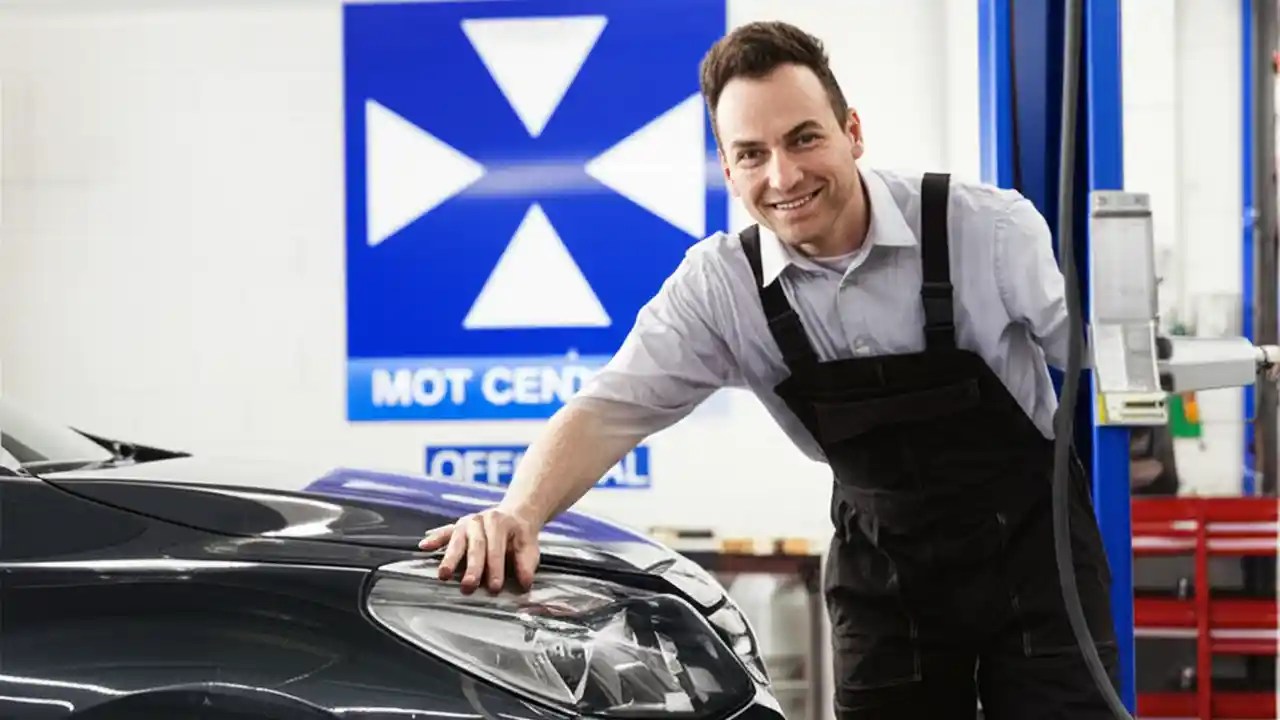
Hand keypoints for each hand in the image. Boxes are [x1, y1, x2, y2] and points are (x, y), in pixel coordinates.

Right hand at [418, 507, 540, 593]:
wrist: (514, 516)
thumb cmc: (519, 537)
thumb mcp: (529, 547)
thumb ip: (526, 564)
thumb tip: (525, 584)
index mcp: (500, 522)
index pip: (496, 548)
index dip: (496, 568)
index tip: (494, 587)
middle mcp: (481, 520)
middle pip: (476, 545)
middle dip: (472, 567)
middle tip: (469, 586)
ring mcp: (466, 523)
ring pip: (457, 541)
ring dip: (450, 558)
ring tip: (443, 574)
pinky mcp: (456, 527)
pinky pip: (444, 532)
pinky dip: (435, 539)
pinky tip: (424, 546)